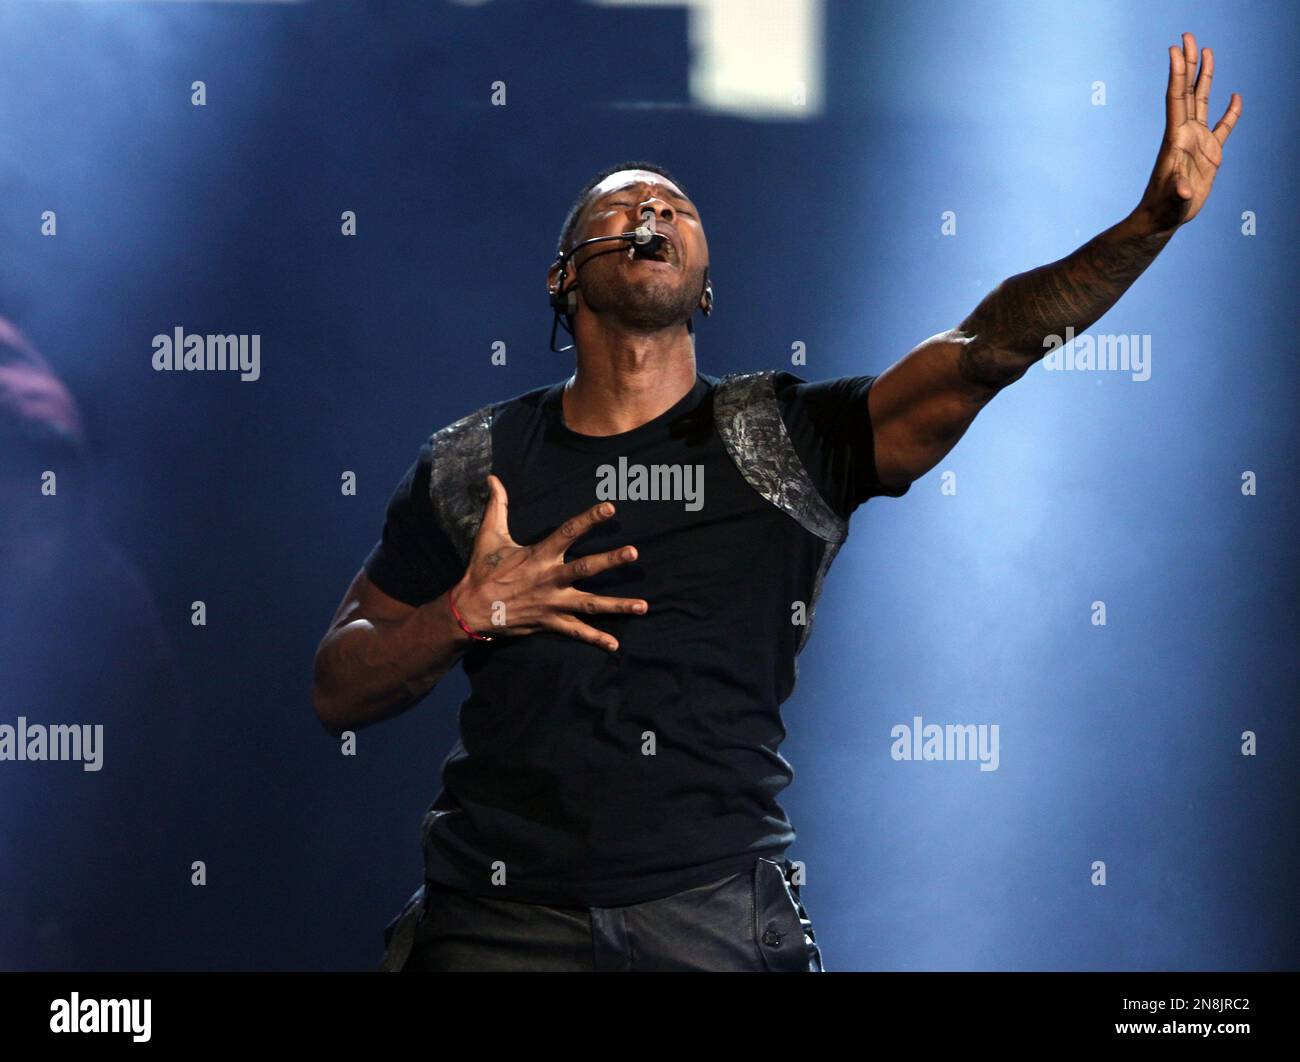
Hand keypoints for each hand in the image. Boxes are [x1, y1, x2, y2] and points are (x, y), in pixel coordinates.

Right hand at [450, 474, 646, 651]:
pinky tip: (615, 645)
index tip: (610, 508)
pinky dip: (595, 638)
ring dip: (617, 606)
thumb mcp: (489, 536)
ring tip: (643, 606)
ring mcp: (552, 603)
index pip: (567, 532)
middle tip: (633, 553)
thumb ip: (497, 505)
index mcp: (538, 556)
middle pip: (585, 568)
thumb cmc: (482, 571)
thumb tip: (493, 477)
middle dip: (610, 560)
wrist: (470, 611)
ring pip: (590, 604)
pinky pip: (576, 632)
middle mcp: (549, 579)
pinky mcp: (550, 622)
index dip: (588, 519)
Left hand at [1135, 31, 1240, 232]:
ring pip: (1202, 101)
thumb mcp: (1171, 202)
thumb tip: (1184, 189)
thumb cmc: (1163, 211)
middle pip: (1187, 91)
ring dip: (1204, 76)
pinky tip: (1236, 96)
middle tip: (1188, 36)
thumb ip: (1178, 194)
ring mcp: (1197, 141)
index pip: (1176, 99)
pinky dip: (1231, 112)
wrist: (1163, 220)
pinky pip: (1223, 127)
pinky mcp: (1210, 154)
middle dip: (1188, 64)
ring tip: (1206, 52)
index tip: (1175, 50)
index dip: (1176, 74)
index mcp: (1175, 139)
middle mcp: (1185, 134)